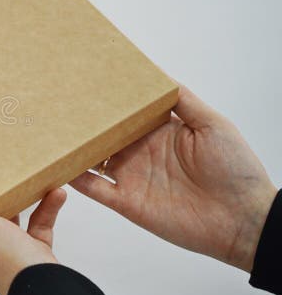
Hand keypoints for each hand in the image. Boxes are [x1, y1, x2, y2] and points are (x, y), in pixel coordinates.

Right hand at [71, 85, 276, 271]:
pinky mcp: (126, 202)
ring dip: (75, 147)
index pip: (126, 113)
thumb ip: (184, 100)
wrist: (242, 219)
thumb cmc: (235, 169)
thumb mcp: (213, 124)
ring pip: (93, 158)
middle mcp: (140, 152)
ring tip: (52, 131)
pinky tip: (58, 164)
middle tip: (59, 104)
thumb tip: (157, 74)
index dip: (108, 100)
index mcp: (159, 132)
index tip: (87, 83)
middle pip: (104, 134)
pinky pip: (93, 188)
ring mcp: (131, 177)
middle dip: (85, 121)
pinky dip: (73, 178)